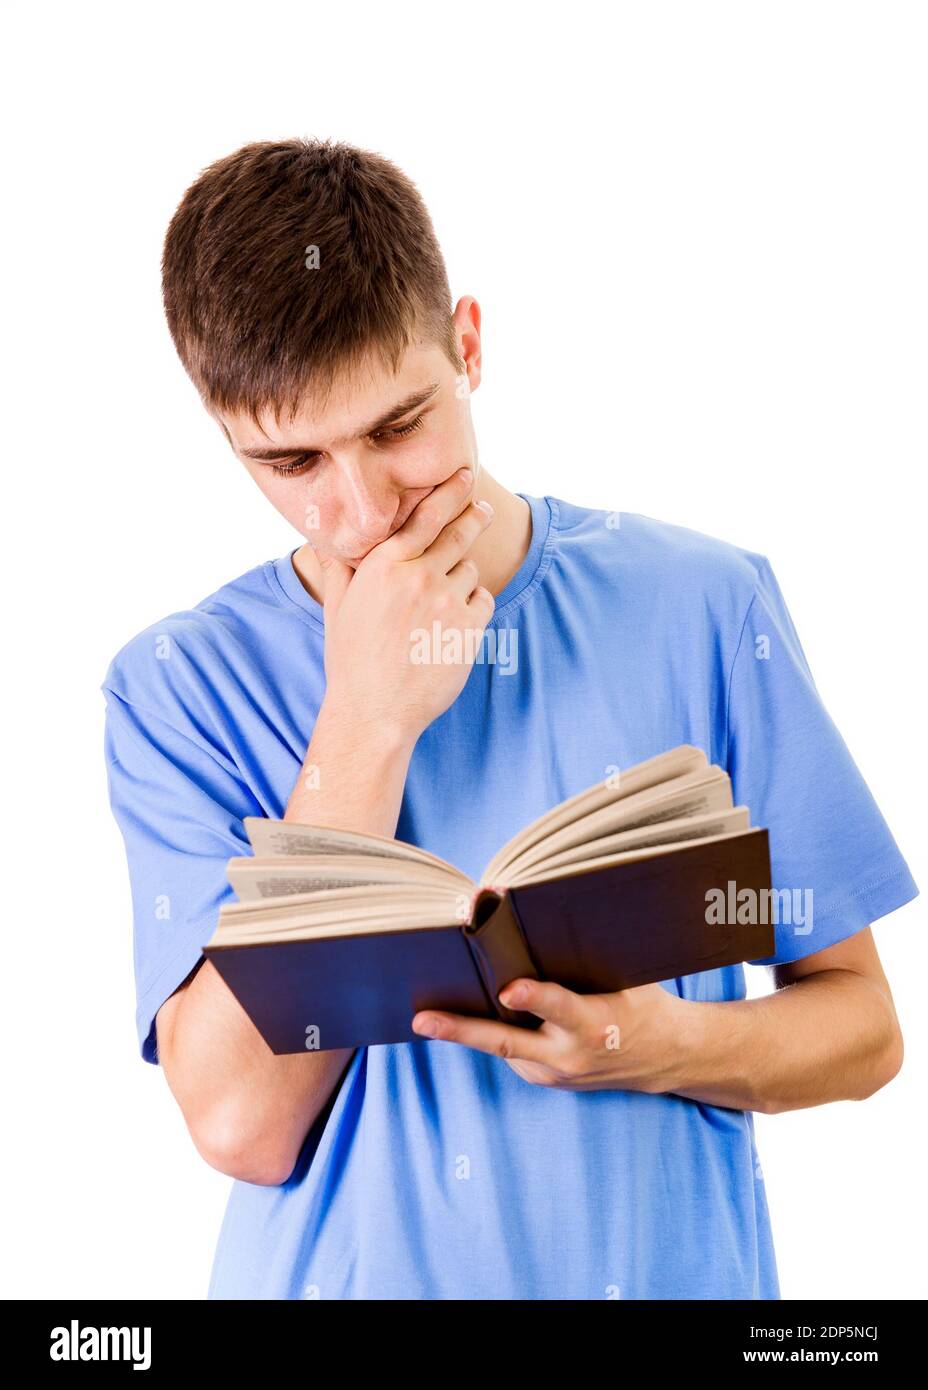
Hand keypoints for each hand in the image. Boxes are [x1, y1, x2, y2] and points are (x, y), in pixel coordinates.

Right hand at [318, 467, 494, 743]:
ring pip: (469, 570)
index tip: (465, 478)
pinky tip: (452, 625)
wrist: (374, 712)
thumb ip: (338, 567)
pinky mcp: (469, 629)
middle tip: (481, 509)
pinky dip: (473, 607)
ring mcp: (446, 602)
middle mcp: (418, 577)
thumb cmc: (351, 661)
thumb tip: (321, 539)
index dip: (449, 492)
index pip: (425, 516)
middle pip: (458, 534)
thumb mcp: (336, 608)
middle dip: (472, 517)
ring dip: (461, 578)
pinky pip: (483, 600)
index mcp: (384, 566)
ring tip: (439, 606)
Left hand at [411, 979, 690, 1092]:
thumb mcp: (624, 978)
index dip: (534, 999)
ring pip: (502, 1046)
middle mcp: (569, 1055)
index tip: (508, 989)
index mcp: (594, 1024)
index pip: (560, 1008)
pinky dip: (490, 1030)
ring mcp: (554, 1073)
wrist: (663, 1056)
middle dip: (461, 1030)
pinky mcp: (544, 1079)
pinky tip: (466, 1011)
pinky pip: (511, 1051)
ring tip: (426, 1008)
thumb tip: (533, 929)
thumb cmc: (640, 1001)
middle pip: (507, 1042)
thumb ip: (581, 966)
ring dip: (466, 1027)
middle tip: (422, 1020)